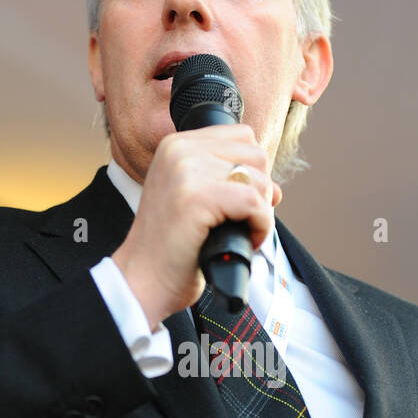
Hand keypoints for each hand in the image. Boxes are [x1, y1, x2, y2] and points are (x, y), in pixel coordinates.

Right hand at [111, 126, 282, 328]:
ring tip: (238, 233)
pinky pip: (254, 203)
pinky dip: (261, 226)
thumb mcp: (195, 201)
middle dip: (259, 192)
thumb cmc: (171, 249)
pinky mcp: (195, 197)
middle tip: (240, 222)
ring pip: (259, 179)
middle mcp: (178, 150)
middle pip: (256, 155)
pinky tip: (246, 241)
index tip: (240, 204)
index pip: (242, 137)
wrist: (143, 281)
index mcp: (176, 145)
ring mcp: (185, 171)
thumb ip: (230, 183)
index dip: (252, 173)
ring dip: (261, 213)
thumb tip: (275, 189)